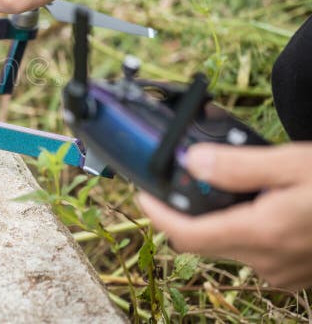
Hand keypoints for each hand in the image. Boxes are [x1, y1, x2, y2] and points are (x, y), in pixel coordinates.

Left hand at [138, 142, 311, 289]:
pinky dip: (245, 229)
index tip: (143, 196)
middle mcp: (268, 261)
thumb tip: (193, 161)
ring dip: (219, 219)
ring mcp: (281, 272)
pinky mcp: (294, 274)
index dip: (158, 215)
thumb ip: (239, 166)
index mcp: (262, 234)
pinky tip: (257, 204)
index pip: (188, 235)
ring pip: (228, 246)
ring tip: (228, 185)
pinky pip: (253, 252)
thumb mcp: (293, 164)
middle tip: (186, 180)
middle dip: (187, 213)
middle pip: (204, 240)